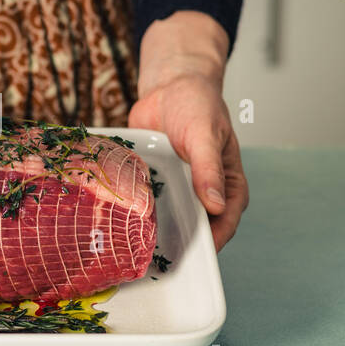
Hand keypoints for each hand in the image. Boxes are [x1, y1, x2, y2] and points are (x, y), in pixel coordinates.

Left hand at [128, 12, 247, 250]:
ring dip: (153, 231)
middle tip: (155, 260)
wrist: (170, 85)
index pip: (224, 223)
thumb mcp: (205, 135)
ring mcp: (178, 189)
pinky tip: (117, 220)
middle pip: (195, 228)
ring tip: (132, 248)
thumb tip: (216, 205)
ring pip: (168, 219)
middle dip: (178, 243)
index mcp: (228, 185)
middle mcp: (203, 192)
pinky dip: (135, 210)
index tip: (192, 259)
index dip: (211, 244)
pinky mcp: (155, 182)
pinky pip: (146, 202)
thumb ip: (209, 169)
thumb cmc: (198, 105)